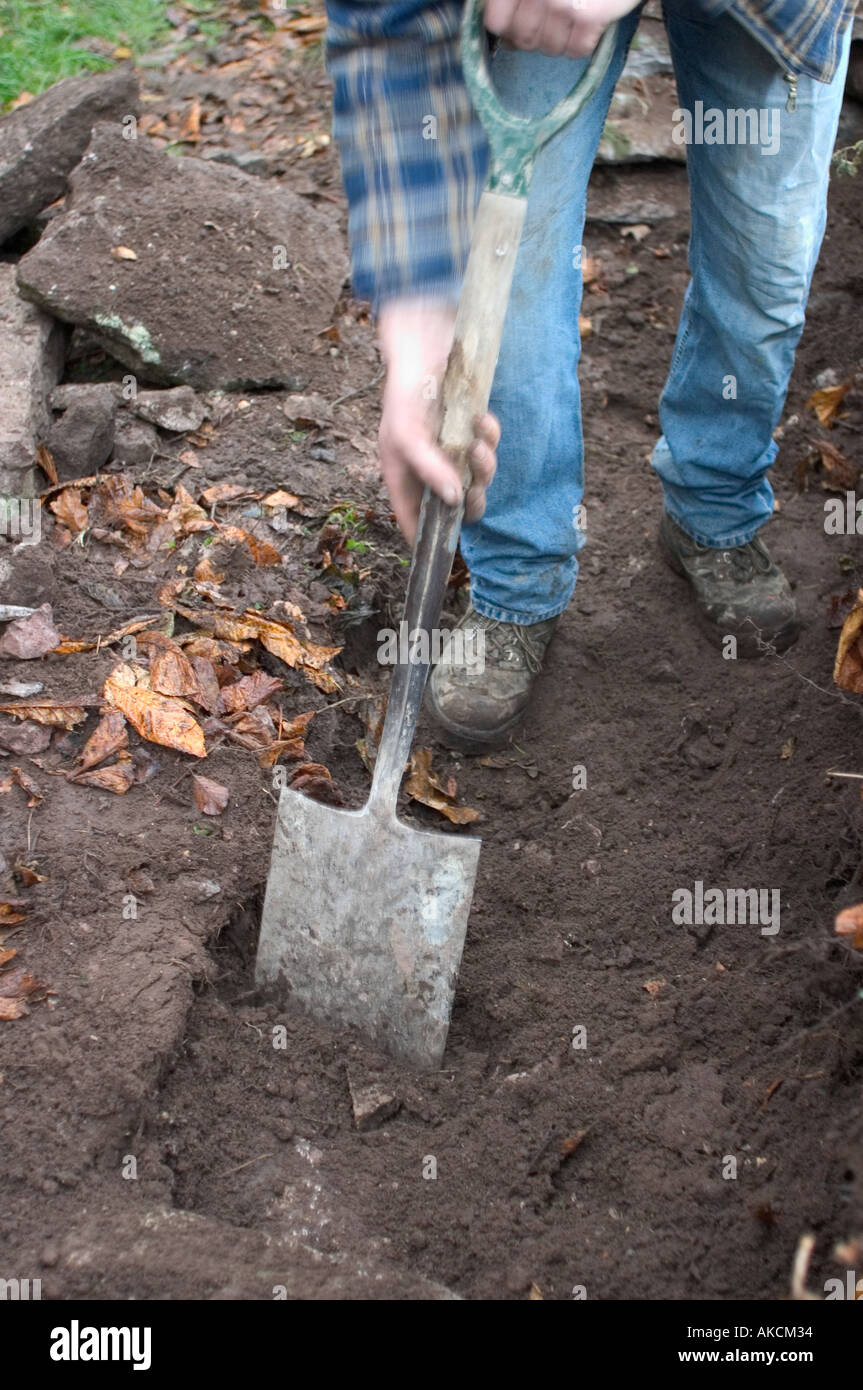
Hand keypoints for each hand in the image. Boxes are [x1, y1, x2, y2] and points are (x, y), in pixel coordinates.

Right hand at [377, 299, 499, 545]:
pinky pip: (489, 447)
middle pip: (458, 509)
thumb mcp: (407, 432)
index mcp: (405, 478)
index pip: (417, 523)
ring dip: (485, 465)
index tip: (447, 552)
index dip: (430, 541)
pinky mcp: (471, 432)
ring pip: (479, 479)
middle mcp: (430, 471)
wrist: (425, 344)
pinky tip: (482, 419)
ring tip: (478, 441)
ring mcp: (452, 453)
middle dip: (471, 500)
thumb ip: (428, 468)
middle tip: (474, 487)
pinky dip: (490, 436)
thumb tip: (455, 499)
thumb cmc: (405, 391)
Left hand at [484, 0, 638, 58]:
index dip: (505, 28)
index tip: (514, 26)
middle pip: (523, 40)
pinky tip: (586, 25)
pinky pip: (575, 51)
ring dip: (559, 40)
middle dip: (534, 36)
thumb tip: (503, 30)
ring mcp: (564, 6)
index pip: (496, 22)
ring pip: (549, 49)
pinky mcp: (590, 18)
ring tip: (570, 18)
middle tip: (549, 21)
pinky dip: (580, 44)